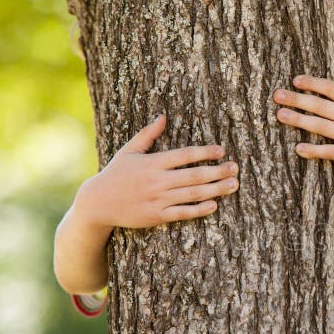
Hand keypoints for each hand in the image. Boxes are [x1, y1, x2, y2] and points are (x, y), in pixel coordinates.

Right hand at [73, 114, 239, 229]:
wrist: (97, 203)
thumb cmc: (115, 174)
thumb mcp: (129, 151)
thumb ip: (148, 134)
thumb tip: (163, 116)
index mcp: (153, 163)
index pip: (185, 155)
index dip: (205, 152)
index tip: (222, 151)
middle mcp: (157, 181)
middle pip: (195, 175)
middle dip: (218, 171)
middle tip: (236, 168)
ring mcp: (158, 199)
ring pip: (193, 194)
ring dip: (216, 189)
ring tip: (233, 184)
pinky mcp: (156, 216)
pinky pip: (183, 213)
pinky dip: (199, 209)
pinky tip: (214, 205)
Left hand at [273, 53, 333, 173]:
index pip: (332, 89)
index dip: (313, 83)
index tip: (295, 80)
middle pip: (322, 106)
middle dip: (298, 99)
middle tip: (276, 95)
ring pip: (322, 126)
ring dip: (300, 121)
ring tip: (280, 115)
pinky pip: (330, 152)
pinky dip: (314, 150)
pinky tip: (298, 149)